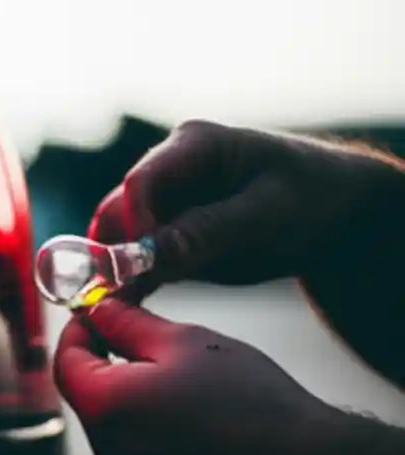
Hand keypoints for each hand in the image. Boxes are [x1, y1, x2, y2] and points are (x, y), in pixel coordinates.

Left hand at [54, 298, 340, 454]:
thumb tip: (98, 310)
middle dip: (108, 364)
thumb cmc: (248, 401)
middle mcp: (110, 454)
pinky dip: (156, 436)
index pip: (66, 363)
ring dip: (134, 401)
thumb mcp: (185, 342)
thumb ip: (127, 324)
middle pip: (90, 398)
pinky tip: (199, 423)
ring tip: (183, 382)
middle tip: (142, 338)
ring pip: (118, 431)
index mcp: (106, 408)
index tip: (99, 312)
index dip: (78, 331)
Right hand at [88, 119, 400, 288]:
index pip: (141, 182)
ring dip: (118, 272)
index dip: (131, 224)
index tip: (133, 265)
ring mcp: (169, 207)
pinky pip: (142, 262)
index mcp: (195, 146)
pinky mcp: (173, 238)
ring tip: (115, 306)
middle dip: (113, 251)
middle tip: (112, 293)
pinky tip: (126, 308)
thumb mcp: (267, 215)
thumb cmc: (314, 198)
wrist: (342, 216)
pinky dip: (134, 284)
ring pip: (123, 240)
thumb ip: (206, 232)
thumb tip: (146, 253)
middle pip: (120, 210)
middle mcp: (171, 173)